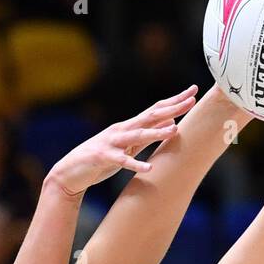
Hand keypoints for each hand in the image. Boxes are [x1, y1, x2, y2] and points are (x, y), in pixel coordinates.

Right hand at [46, 87, 198, 198]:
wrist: (70, 171)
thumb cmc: (102, 159)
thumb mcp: (128, 145)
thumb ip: (147, 134)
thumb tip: (170, 124)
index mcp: (128, 126)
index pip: (155, 110)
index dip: (174, 101)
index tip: (193, 92)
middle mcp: (121, 130)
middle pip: (149, 116)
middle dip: (171, 109)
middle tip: (190, 101)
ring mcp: (111, 143)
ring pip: (136, 135)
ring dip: (156, 133)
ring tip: (174, 131)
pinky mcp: (103, 158)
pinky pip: (121, 161)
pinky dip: (134, 164)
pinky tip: (148, 168)